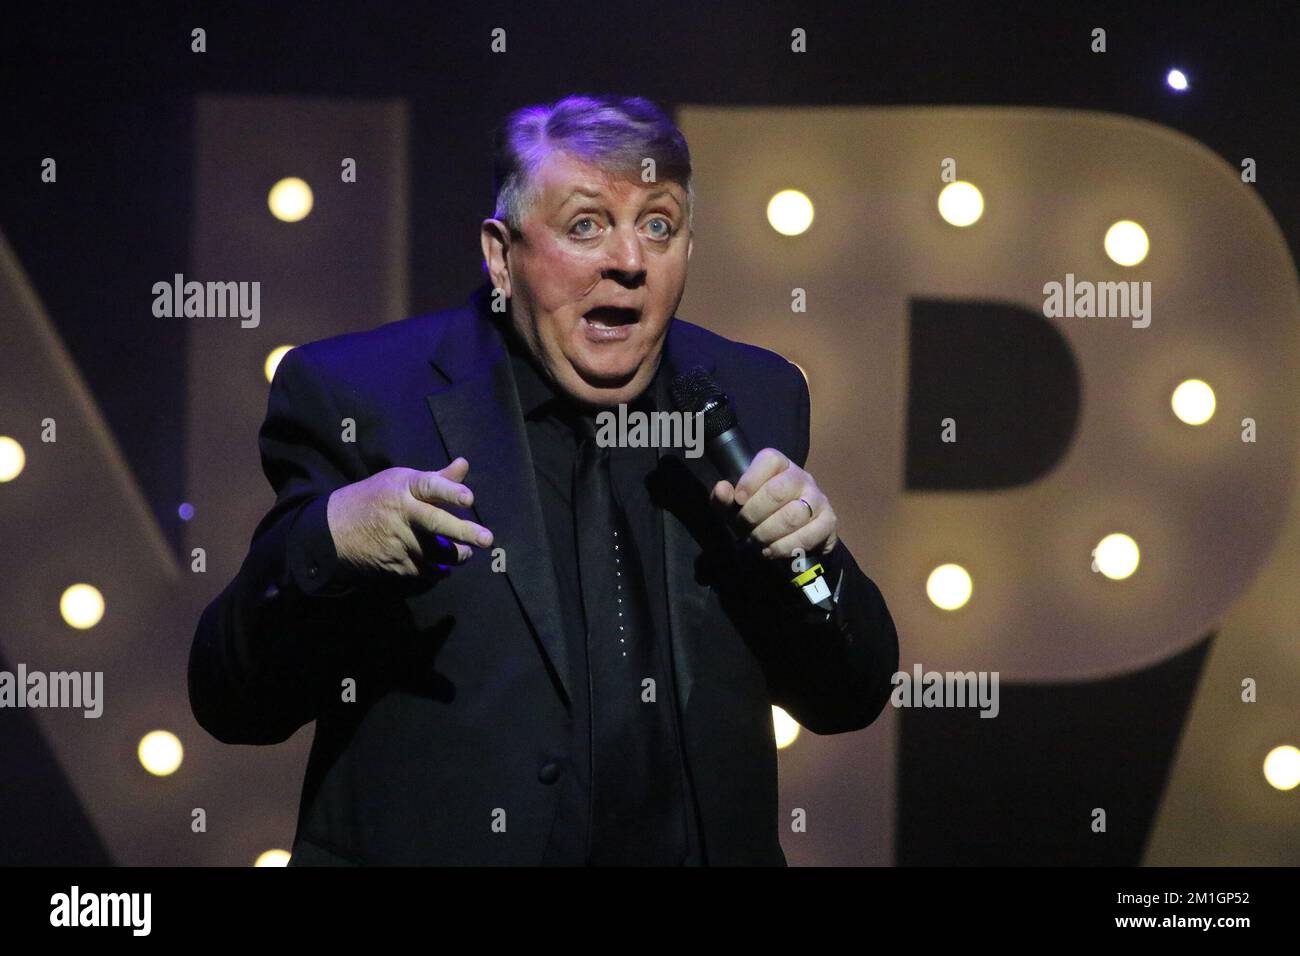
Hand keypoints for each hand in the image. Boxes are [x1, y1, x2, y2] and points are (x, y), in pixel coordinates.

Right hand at [325, 457, 492, 577]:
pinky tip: (444, 567)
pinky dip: (438, 570)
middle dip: (464, 532)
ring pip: (436, 552)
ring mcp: (397, 541)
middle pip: (436, 523)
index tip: (469, 499)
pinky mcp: (394, 564)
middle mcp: (401, 513)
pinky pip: (425, 571)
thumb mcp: (400, 481)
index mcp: (403, 488)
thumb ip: (437, 479)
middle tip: (487, 540)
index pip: (429, 486)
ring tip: (465, 554)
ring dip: (457, 556)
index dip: (450, 491)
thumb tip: (464, 464)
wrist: (333, 531)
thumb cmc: (375, 499)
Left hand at [709, 448, 837, 560]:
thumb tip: (722, 489)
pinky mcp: (828, 521)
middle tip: (744, 527)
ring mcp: (818, 498)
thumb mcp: (738, 506)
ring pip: (793, 515)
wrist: (795, 536)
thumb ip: (726, 498)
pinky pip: (808, 535)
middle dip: (754, 514)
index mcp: (780, 466)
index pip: (769, 460)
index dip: (750, 480)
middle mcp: (802, 477)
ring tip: (756, 541)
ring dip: (768, 533)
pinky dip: (785, 547)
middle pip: (778, 490)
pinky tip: (771, 551)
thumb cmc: (762, 515)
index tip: (738, 500)